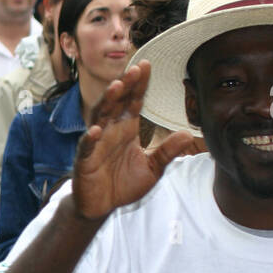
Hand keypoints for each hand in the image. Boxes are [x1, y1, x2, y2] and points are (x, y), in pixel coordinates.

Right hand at [70, 62, 198, 220]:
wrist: (102, 207)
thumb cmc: (124, 184)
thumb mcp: (153, 168)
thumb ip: (167, 151)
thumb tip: (187, 134)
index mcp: (127, 129)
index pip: (134, 101)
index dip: (139, 84)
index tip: (147, 65)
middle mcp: (110, 131)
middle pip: (117, 103)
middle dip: (125, 85)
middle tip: (135, 69)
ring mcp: (96, 144)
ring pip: (100, 117)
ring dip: (108, 102)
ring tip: (117, 87)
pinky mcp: (85, 160)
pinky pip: (86, 147)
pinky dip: (89, 139)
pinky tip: (95, 130)